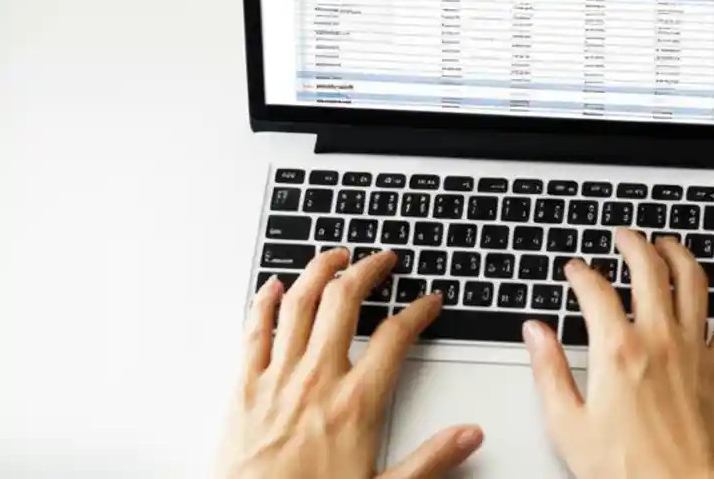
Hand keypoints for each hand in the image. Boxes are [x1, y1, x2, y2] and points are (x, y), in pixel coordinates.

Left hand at [218, 248, 482, 478]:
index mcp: (356, 403)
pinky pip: (254, 332)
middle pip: (345, 302)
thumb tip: (469, 436)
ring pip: (299, 305)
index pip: (396, 337)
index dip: (418, 312)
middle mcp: (317, 379)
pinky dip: (263, 303)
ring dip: (319, 271)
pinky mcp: (244, 389)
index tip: (428, 302)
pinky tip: (271, 287)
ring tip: (335, 255)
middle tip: (383, 259)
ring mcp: (277, 379)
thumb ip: (430, 460)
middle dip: (368, 271)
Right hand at [523, 229, 713, 478]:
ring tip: (667, 244)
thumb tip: (535, 334)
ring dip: (678, 253)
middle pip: (648, 268)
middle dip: (633, 243)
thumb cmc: (626, 472)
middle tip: (624, 236)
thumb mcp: (567, 424)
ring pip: (692, 281)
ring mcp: (694, 350)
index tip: (575, 269)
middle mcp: (658, 340)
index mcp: (616, 351)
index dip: (581, 272)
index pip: (595, 290)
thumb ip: (549, 371)